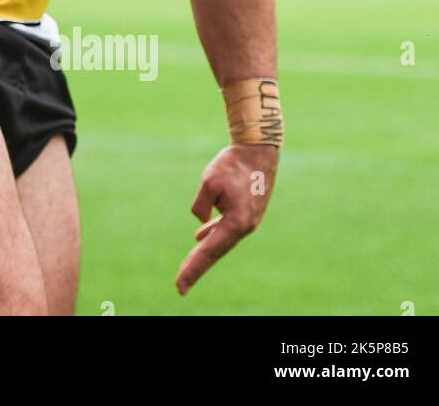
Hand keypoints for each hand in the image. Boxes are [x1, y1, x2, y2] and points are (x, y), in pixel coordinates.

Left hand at [176, 143, 278, 294]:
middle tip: (180, 286)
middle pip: (215, 251)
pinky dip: (212, 233)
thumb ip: (200, 206)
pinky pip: (225, 228)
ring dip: (204, 251)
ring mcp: (247, 220)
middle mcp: (244, 227)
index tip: (180, 285)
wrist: (258, 151)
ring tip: (187, 267)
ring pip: (221, 240)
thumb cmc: (233, 165)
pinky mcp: (246, 211)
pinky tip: (200, 236)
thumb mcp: (209, 183)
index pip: (209, 252)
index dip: (193, 268)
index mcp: (236, 224)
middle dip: (197, 267)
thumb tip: (201, 223)